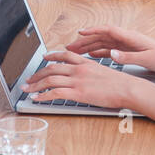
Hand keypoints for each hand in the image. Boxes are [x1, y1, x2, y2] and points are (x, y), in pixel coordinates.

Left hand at [22, 50, 143, 109]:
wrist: (128, 88)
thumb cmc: (121, 83)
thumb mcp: (104, 72)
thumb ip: (92, 72)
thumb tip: (87, 77)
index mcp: (85, 62)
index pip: (64, 55)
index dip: (51, 56)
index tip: (44, 58)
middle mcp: (79, 69)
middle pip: (51, 68)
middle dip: (37, 74)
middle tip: (28, 80)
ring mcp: (77, 80)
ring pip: (49, 80)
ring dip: (35, 85)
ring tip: (27, 90)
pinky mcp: (78, 92)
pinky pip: (54, 93)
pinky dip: (42, 96)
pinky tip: (37, 99)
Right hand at [65, 25, 154, 75]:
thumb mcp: (147, 59)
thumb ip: (128, 57)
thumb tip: (112, 55)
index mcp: (130, 37)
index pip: (107, 30)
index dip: (92, 30)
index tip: (80, 33)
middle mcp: (126, 38)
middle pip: (101, 36)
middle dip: (85, 40)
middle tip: (70, 46)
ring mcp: (126, 44)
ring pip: (103, 42)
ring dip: (88, 46)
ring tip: (75, 51)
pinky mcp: (128, 50)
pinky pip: (108, 49)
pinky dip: (98, 51)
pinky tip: (91, 56)